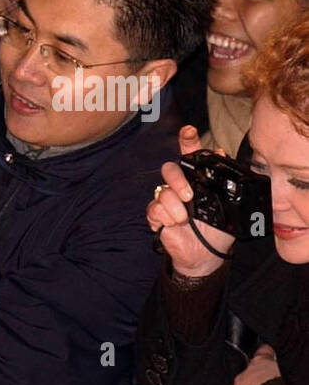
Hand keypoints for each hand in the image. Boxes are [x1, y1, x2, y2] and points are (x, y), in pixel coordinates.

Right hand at [146, 125, 235, 278]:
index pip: (190, 155)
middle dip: (178, 181)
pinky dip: (164, 217)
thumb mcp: (230, 205)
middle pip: (169, 169)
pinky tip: (174, 224)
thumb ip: (225, 180)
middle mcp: (180, 187)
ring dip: (174, 206)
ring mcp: (167, 201)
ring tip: (184, 219)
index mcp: (198, 181)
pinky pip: (154, 209)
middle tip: (189, 196)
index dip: (187, 141)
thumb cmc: (218, 230)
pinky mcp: (157, 216)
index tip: (189, 130)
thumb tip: (220, 152)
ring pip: (162, 191)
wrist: (206, 254)